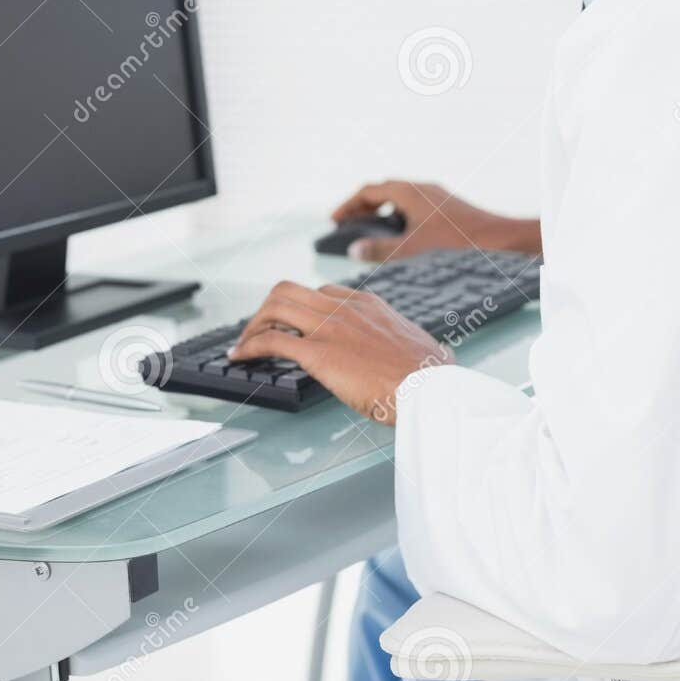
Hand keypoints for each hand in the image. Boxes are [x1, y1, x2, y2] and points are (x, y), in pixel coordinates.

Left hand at [228, 280, 450, 422]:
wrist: (430, 389)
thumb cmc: (432, 377)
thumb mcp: (427, 347)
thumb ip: (419, 347)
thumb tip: (439, 354)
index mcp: (368, 305)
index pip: (321, 292)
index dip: (299, 308)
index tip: (291, 324)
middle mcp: (344, 309)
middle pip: (289, 291)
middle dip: (267, 310)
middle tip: (258, 331)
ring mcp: (330, 327)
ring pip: (274, 308)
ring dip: (252, 326)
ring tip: (243, 345)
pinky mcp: (318, 353)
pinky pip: (271, 341)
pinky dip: (248, 347)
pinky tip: (240, 358)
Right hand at [331, 180, 540, 263]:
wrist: (499, 241)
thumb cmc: (457, 243)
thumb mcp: (412, 249)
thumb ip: (380, 250)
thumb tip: (354, 249)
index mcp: (409, 192)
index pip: (369, 191)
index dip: (348, 205)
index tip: (334, 220)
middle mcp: (421, 189)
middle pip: (383, 192)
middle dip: (362, 209)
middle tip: (346, 226)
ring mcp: (436, 197)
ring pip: (399, 200)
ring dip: (381, 214)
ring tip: (370, 234)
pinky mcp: (447, 209)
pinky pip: (414, 208)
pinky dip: (399, 219)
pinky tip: (401, 241)